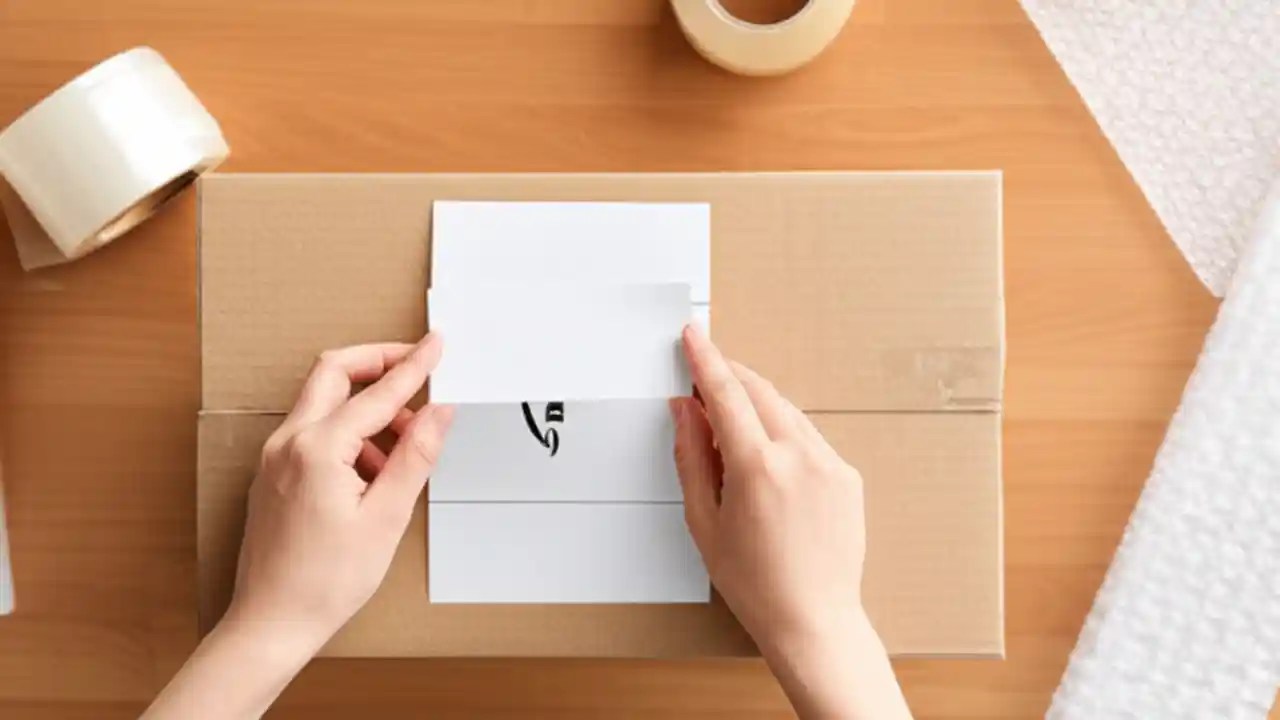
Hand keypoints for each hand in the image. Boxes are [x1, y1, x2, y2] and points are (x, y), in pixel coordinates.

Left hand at [145, 334, 452, 719]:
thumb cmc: (324, 582)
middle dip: (378, 363)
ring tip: (404, 447)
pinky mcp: (274, 473)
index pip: (377, 393)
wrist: (272, 623)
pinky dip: (348, 434)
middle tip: (416, 368)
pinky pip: (314, 432)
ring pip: (325, 403)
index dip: (414, 367)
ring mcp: (275, 457)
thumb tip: (438, 413)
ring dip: (367, 407)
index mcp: (316, 449)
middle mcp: (288, 443)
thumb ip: (415, 456)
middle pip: (334, 372)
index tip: (436, 346)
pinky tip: (374, 472)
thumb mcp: (386, 517)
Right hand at [673, 325, 909, 719]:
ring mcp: (829, 463)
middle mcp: (799, 456)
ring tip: (729, 425)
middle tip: (703, 373)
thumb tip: (684, 409)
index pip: (725, 393)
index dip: (705, 359)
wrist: (814, 619)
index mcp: (757, 467)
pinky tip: (765, 456)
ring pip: (786, 410)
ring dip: (756, 402)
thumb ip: (691, 457)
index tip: (693, 335)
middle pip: (759, 391)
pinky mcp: (847, 475)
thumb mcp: (704, 521)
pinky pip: (808, 436)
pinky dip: (782, 431)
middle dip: (730, 375)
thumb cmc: (754, 583)